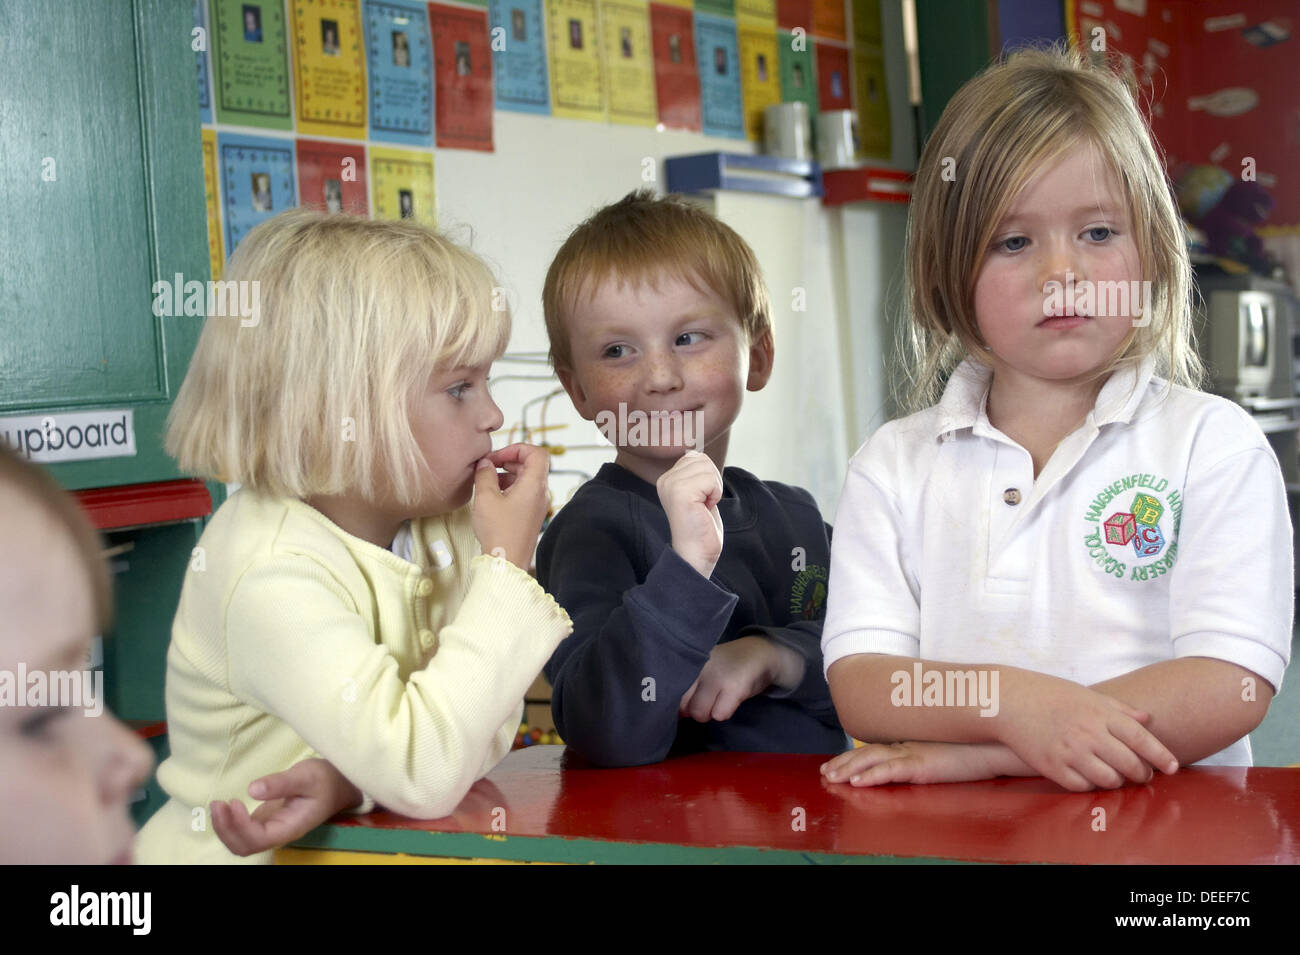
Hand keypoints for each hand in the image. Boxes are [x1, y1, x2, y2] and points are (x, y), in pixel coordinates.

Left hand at [210, 758, 362, 856]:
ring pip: (241, 843)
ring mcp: (272, 829)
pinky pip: (243, 832)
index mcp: (290, 827)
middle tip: (218, 804)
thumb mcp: (307, 775)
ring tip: (217, 805)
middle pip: (245, 847)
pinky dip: (229, 823)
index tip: (235, 802)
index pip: (259, 839)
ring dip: (225, 828)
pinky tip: (225, 807)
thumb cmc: (325, 780)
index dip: (241, 826)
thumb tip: (252, 789)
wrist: (338, 784)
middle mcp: (279, 833)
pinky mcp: (267, 822)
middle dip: (226, 830)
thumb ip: (281, 783)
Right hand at [472, 443, 549, 567]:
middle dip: (509, 460)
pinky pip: (524, 493)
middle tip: (488, 466)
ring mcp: (538, 505)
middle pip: (531, 464)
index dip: (517, 449)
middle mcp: (541, 493)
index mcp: (535, 485)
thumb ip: (485, 474)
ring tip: (487, 480)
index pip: (537, 453)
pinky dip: (509, 487)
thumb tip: (485, 463)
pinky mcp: (531, 515)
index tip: (497, 456)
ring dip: (507, 474)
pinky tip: (492, 495)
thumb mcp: (486, 497)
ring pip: (526, 479)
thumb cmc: (499, 532)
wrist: (506, 562)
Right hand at [656, 450, 723, 578]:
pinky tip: (704, 510)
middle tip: (703, 505)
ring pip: (708, 468)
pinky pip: (710, 480)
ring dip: (714, 489)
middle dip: (712, 482)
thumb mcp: (697, 493)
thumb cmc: (701, 528)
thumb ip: (695, 473)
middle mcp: (665, 480)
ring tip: (702, 507)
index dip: (708, 478)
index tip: (700, 500)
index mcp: (667, 479)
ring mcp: (671, 485)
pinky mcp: (680, 493)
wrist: (696, 555)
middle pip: (703, 460)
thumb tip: (696, 454)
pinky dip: (714, 495)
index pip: (696, 457)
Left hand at [679, 636, 777, 721]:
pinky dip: (725, 712)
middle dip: (695, 709)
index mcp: (689, 660)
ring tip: (720, 697)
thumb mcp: (704, 669)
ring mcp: (717, 676)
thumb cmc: (727, 665)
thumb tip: (677, 714)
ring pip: (699, 713)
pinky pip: (720, 715)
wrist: (760, 653)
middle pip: (683, 706)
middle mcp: (699, 666)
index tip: (688, 701)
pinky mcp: (735, 687)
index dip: (676, 702)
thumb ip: (688, 688)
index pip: (670, 690)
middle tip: (709, 698)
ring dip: (710, 712)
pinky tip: (732, 699)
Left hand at [820, 741, 1008, 786]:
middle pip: (867, 752)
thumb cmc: (975, 750)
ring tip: (831, 778)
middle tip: (824, 773)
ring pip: (872, 760)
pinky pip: (891, 770)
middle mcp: (908, 745)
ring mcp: (914, 753)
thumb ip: (929, 756)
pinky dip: (871, 775)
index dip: (853, 756)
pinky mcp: (923, 764)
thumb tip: (920, 765)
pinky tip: (856, 782)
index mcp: (912, 743)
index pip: (876, 749)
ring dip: (849, 769)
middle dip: (843, 763)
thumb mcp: (945, 754)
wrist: (996, 744)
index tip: (835, 765)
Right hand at [998, 672, 1178, 791]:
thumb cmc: (1049, 694)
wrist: (1009, 700)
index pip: (1141, 739)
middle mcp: (1088, 734)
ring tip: (1116, 776)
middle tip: (1143, 775)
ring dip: (1117, 781)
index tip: (1173, 767)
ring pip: (1109, 780)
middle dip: (1142, 774)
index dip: (1161, 756)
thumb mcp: (1087, 694)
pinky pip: (1082, 786)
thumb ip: (1119, 708)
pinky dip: (1090, 784)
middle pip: (1130, 764)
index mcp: (1099, 713)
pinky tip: (1089, 776)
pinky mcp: (1052, 767)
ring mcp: (1070, 752)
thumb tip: (1147, 720)